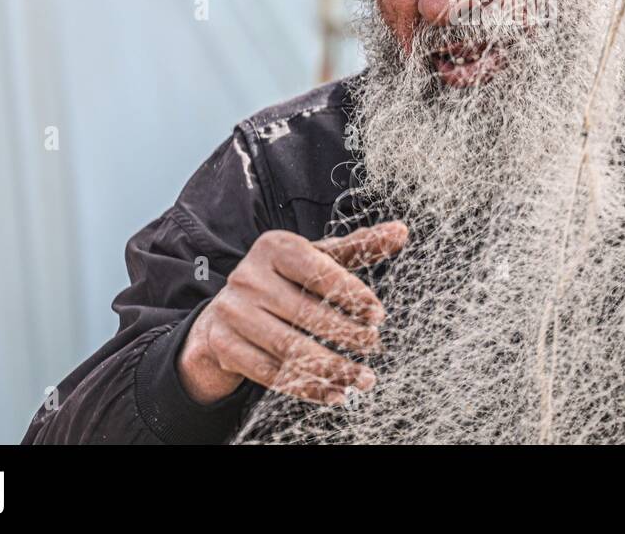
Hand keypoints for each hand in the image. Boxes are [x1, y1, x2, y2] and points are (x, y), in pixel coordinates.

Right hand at [177, 221, 408, 404]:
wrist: (227, 313)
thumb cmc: (285, 280)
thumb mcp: (317, 259)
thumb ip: (357, 247)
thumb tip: (401, 231)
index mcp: (274, 247)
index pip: (318, 270)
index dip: (351, 294)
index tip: (378, 316)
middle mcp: (247, 276)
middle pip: (306, 312)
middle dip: (347, 334)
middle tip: (374, 346)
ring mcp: (232, 312)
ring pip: (290, 348)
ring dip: (332, 368)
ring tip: (363, 378)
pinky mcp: (224, 345)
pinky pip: (272, 374)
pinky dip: (308, 388)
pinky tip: (336, 393)